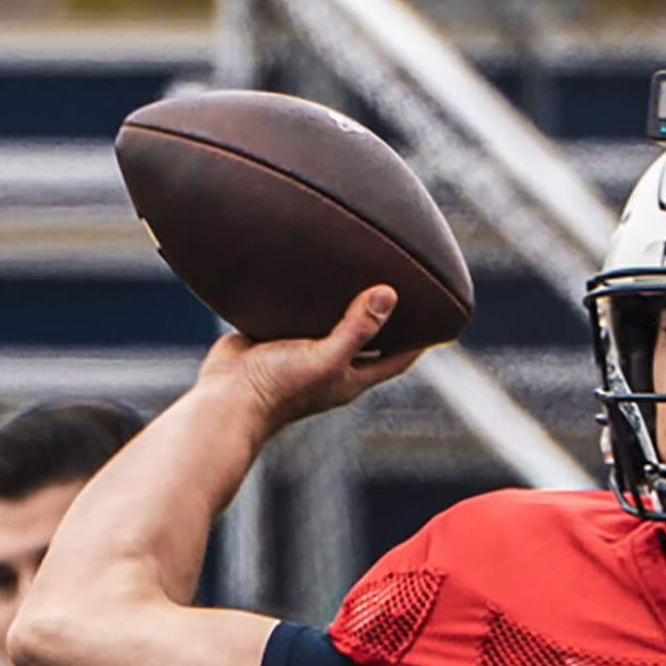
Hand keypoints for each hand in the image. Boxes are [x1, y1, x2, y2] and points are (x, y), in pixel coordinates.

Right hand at [195, 284, 417, 436]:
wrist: (225, 398)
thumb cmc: (279, 388)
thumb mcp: (326, 357)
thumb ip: (357, 328)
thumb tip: (389, 295)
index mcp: (351, 377)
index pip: (397, 358)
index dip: (419, 340)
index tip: (439, 317)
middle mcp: (330, 365)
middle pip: (367, 339)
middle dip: (383, 316)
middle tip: (401, 281)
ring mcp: (301, 351)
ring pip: (329, 323)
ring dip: (341, 302)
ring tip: (356, 267)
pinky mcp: (273, 337)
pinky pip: (294, 314)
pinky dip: (303, 298)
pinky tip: (306, 271)